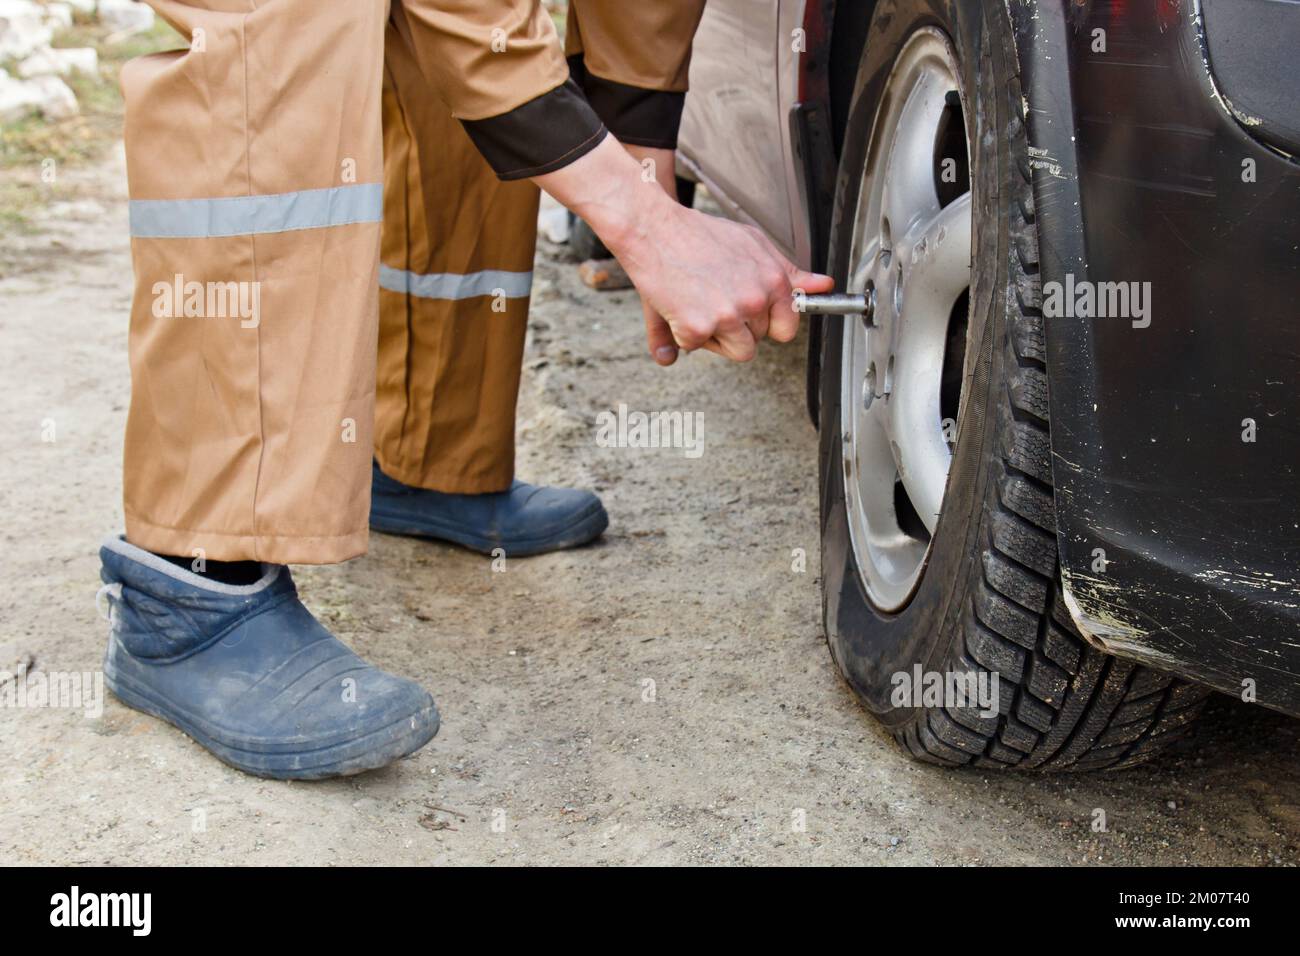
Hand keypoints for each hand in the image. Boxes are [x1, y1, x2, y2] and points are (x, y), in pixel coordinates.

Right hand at [615, 202, 833, 361]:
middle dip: (738, 327)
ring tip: (700, 304)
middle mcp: (754, 299)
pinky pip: (698, 347)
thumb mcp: (753, 244)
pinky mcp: (698, 328)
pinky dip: (684, 334)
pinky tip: (680, 306)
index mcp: (773, 280)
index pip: (787, 327)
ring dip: (716, 337)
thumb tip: (824, 286)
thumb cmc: (699, 235)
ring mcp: (727, 316)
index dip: (768, 324)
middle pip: (758, 340)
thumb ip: (788, 271)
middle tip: (714, 298)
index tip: (751, 314)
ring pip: (736, 351)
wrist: (654, 228)